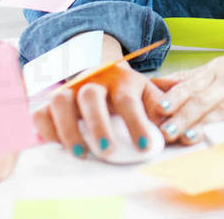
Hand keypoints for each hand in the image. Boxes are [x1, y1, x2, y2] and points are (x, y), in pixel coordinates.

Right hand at [31, 35, 169, 159]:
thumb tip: (181, 134)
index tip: (146, 147)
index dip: (137, 124)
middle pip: (90, 96)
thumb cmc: (129, 90)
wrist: (102, 69)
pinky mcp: (52, 101)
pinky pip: (41, 111)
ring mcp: (70, 89)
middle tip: (108, 151)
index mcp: (122, 81)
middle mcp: (93, 81)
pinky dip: (47, 129)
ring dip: (68, 128)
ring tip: (81, 154)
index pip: (128, 101)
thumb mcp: (149, 94)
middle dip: (98, 124)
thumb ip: (163, 112)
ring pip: (60, 100)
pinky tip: (58, 145)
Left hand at [149, 30, 223, 145]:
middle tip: (168, 131)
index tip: (159, 110)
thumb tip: (155, 82)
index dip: (175, 98)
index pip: (191, 86)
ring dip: (206, 123)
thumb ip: (187, 78)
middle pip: (204, 99)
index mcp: (214, 72)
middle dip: (184, 116)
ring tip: (189, 136)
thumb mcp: (215, 69)